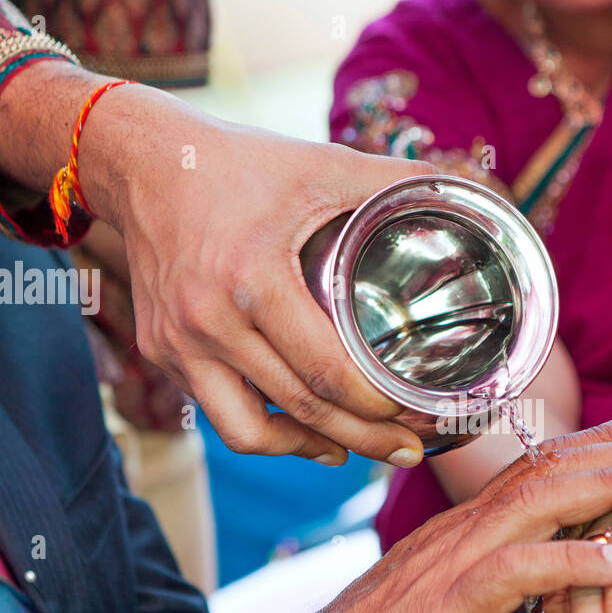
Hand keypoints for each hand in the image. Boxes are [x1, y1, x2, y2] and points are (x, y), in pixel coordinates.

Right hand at [15, 66, 438, 464]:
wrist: (143, 162)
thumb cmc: (241, 165)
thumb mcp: (321, 165)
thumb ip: (393, 183)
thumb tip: (468, 190)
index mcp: (253, 279)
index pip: (326, 374)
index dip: (377, 407)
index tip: (416, 413)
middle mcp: (209, 321)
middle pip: (300, 410)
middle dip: (365, 439)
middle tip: (410, 450)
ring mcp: (179, 344)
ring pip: (249, 433)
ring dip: (311, 449)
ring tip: (359, 451)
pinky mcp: (163, 354)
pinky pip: (220, 415)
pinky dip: (269, 432)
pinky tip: (309, 435)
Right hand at [265, 406, 611, 612]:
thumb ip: (480, 590)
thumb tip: (525, 592)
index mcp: (458, 532)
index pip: (535, 470)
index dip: (596, 445)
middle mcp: (459, 531)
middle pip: (550, 469)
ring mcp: (451, 561)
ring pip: (542, 503)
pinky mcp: (446, 606)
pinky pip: (519, 571)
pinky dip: (577, 560)